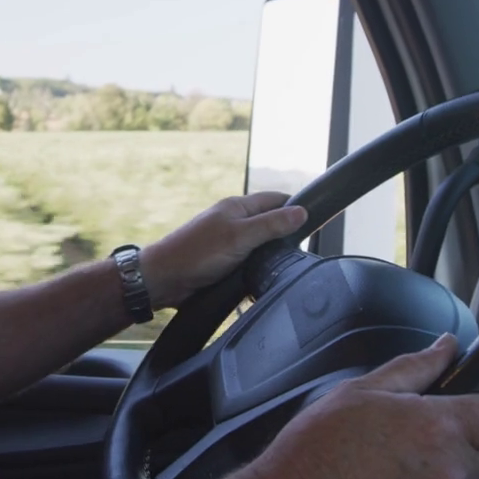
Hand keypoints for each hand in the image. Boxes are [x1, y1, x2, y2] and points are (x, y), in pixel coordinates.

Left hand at [139, 192, 306, 308]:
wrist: (164, 279)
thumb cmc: (197, 254)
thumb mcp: (240, 237)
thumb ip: (271, 225)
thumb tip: (302, 212)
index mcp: (238, 207)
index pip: (276, 199)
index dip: (295, 207)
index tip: (314, 221)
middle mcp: (234, 222)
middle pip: (270, 223)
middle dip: (285, 235)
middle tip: (300, 252)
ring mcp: (228, 242)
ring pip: (260, 245)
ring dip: (271, 256)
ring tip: (284, 268)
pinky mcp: (223, 262)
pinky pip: (248, 262)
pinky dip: (257, 269)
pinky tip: (264, 279)